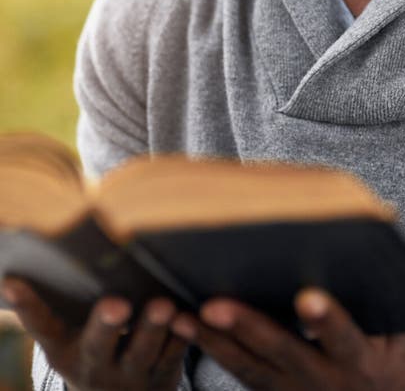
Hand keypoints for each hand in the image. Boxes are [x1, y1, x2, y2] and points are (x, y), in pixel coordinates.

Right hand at [2, 278, 187, 390]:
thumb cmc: (98, 344)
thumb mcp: (76, 334)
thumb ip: (73, 297)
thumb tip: (77, 224)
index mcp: (66, 349)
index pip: (42, 327)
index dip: (27, 306)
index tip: (12, 280)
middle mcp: (93, 365)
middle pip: (98, 345)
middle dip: (105, 324)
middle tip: (116, 304)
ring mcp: (129, 375)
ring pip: (142, 351)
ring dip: (153, 328)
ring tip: (164, 305)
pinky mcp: (163, 375)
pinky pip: (175, 354)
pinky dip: (184, 334)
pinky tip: (190, 314)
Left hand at [171, 287, 404, 390]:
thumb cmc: (395, 358)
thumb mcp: (400, 330)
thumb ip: (380, 292)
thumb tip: (374, 228)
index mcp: (361, 360)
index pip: (344, 338)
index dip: (327, 320)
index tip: (308, 298)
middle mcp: (324, 381)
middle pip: (281, 352)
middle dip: (247, 327)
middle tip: (215, 304)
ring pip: (249, 367)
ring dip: (213, 341)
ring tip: (181, 315)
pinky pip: (239, 373)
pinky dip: (212, 349)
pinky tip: (185, 326)